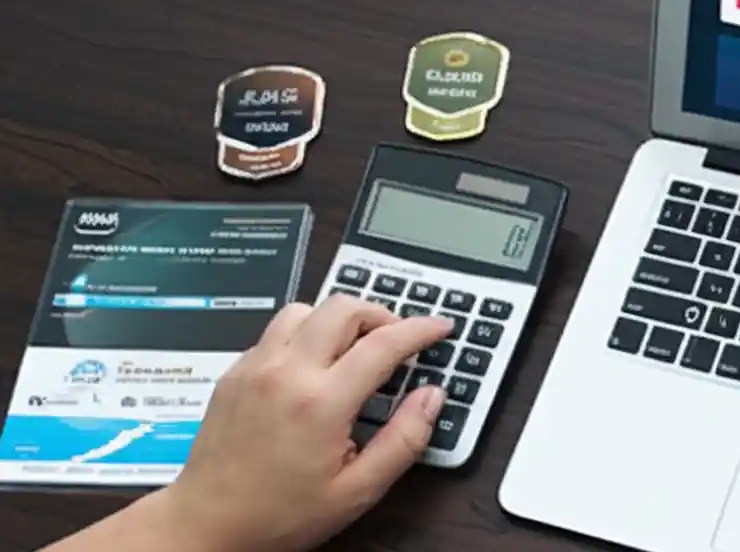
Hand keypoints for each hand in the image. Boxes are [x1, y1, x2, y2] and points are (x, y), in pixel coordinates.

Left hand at [155, 295, 452, 551]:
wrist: (205, 526)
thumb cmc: (279, 516)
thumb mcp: (357, 492)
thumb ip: (403, 440)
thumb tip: (432, 397)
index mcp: (321, 403)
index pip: (384, 343)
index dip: (420, 329)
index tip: (440, 326)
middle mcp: (286, 372)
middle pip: (343, 307)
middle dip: (380, 314)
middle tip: (397, 339)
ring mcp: (254, 367)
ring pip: (305, 309)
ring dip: (337, 319)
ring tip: (354, 348)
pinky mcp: (234, 372)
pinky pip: (276, 332)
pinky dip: (305, 335)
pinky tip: (313, 367)